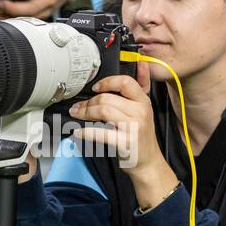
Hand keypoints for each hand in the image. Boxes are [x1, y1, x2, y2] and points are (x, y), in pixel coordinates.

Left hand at [67, 56, 171, 182]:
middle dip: (88, 102)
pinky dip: (85, 132)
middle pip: (108, 98)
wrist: (148, 162)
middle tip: (78, 107)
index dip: (107, 82)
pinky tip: (78, 132)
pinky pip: (101, 133)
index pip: (125, 82)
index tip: (95, 88)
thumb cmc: (142, 136)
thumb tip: (142, 63)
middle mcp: (140, 112)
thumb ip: (143, 85)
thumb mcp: (145, 109)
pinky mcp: (125, 142)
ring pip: (103, 111)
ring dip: (85, 112)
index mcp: (143, 101)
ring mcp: (133, 127)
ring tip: (77, 115)